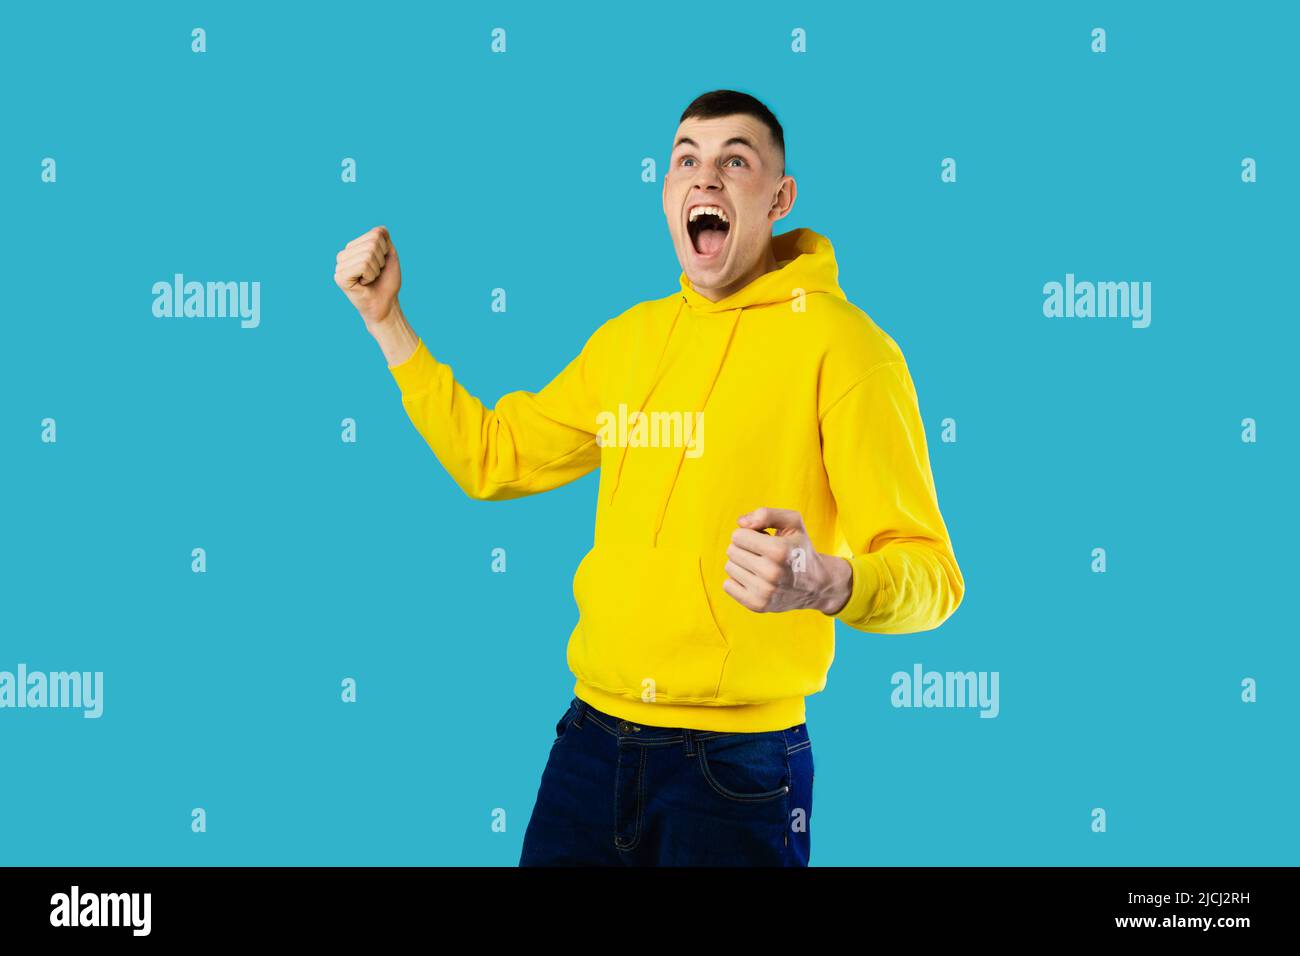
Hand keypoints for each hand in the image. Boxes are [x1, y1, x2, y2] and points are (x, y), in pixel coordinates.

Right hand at [334, 225, 401, 326]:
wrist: (386, 304)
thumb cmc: (387, 281)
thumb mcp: (389, 255)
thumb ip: (384, 239)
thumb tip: (381, 229)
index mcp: (354, 246)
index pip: (376, 233)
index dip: (385, 250)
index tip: (381, 264)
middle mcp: (344, 254)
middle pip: (372, 243)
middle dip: (381, 260)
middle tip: (376, 274)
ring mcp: (340, 265)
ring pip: (368, 254)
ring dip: (376, 270)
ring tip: (370, 279)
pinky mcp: (340, 277)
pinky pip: (363, 265)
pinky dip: (370, 275)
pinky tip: (364, 284)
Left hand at [723, 507, 852, 614]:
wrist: (816, 585)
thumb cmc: (800, 549)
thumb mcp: (793, 523)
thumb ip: (766, 514)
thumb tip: (740, 522)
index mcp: (779, 550)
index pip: (737, 535)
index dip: (749, 534)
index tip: (764, 539)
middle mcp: (771, 573)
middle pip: (731, 551)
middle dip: (744, 548)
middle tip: (763, 554)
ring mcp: (764, 592)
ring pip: (729, 567)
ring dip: (742, 564)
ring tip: (761, 566)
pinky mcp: (757, 605)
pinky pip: (727, 586)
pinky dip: (738, 580)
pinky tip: (755, 579)